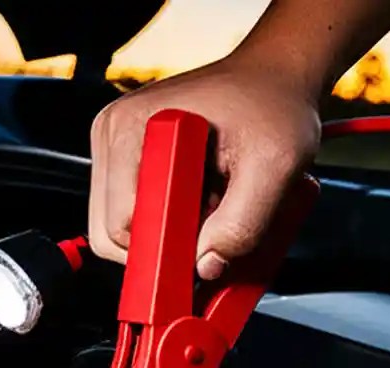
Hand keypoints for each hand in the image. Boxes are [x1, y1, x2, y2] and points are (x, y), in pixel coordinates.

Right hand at [88, 54, 320, 279]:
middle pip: (113, 235)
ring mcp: (118, 150)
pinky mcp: (130, 163)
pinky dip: (170, 227)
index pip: (121, 224)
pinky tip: (203, 203)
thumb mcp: (276, 163)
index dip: (164, 251)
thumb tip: (206, 267)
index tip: (201, 254)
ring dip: (170, 237)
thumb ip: (243, 223)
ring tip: (213, 207)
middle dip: (165, 248)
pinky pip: (137, 219)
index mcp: (132, 127)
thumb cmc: (273, 103)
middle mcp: (114, 136)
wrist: (275, 77)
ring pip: (124, 233)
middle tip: (214, 231)